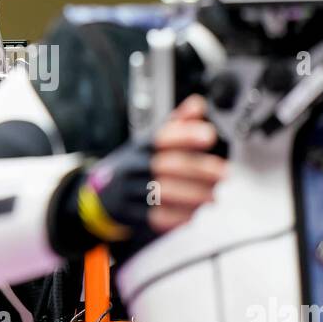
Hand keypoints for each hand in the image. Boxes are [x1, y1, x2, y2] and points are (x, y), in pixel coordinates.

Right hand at [78, 94, 227, 242]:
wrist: (99, 197)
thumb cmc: (133, 166)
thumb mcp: (149, 142)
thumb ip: (176, 125)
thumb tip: (198, 104)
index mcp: (140, 146)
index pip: (162, 137)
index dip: (186, 135)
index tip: (209, 135)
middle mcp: (133, 166)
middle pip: (166, 165)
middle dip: (198, 169)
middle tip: (223, 173)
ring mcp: (129, 190)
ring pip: (162, 192)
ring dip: (192, 195)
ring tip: (212, 197)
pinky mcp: (129, 214)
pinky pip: (153, 216)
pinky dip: (176, 217)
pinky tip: (192, 215)